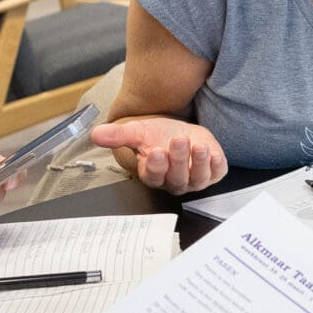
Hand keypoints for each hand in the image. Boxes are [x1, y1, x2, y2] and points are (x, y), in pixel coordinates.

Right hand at [91, 117, 226, 194]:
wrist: (179, 132)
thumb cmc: (158, 136)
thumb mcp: (138, 132)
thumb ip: (118, 135)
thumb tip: (96, 134)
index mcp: (154, 174)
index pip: (153, 176)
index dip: (156, 166)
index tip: (156, 152)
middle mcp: (174, 180)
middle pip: (177, 176)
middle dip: (178, 159)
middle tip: (178, 141)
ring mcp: (195, 178)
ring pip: (198, 177)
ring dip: (199, 162)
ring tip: (198, 146)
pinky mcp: (213, 172)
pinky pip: (217, 173)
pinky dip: (217, 165)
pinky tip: (214, 154)